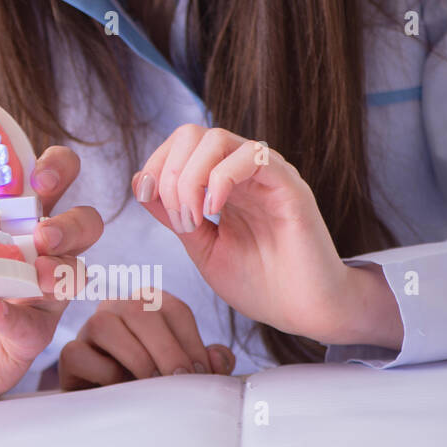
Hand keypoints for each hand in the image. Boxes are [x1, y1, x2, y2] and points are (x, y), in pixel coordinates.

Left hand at [0, 146, 101, 403]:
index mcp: (14, 216)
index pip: (52, 179)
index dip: (56, 169)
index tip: (37, 177)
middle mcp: (38, 250)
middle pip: (84, 222)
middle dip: (71, 222)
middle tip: (43, 231)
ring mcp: (41, 293)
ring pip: (77, 272)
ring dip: (61, 268)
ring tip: (36, 270)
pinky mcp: (32, 332)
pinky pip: (37, 324)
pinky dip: (17, 316)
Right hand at [58, 290, 234, 390]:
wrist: (116, 412)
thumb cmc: (154, 385)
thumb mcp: (184, 372)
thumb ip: (206, 361)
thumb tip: (218, 356)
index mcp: (149, 307)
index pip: (173, 308)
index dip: (192, 341)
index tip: (203, 374)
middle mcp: (117, 310)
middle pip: (140, 309)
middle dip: (167, 349)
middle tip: (180, 381)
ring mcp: (89, 329)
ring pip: (104, 323)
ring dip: (135, 356)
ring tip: (151, 384)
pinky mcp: (70, 355)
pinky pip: (77, 353)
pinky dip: (102, 372)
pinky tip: (118, 389)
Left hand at [131, 124, 402, 349]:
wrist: (305, 313)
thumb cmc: (259, 284)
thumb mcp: (202, 247)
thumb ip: (174, 215)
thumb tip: (141, 184)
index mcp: (221, 182)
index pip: (180, 143)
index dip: (154, 163)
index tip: (145, 196)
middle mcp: (243, 172)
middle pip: (193, 133)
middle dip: (168, 170)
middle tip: (178, 217)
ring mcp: (267, 176)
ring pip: (217, 138)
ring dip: (190, 176)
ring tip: (194, 218)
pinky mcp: (290, 187)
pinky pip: (253, 157)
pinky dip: (222, 177)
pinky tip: (215, 210)